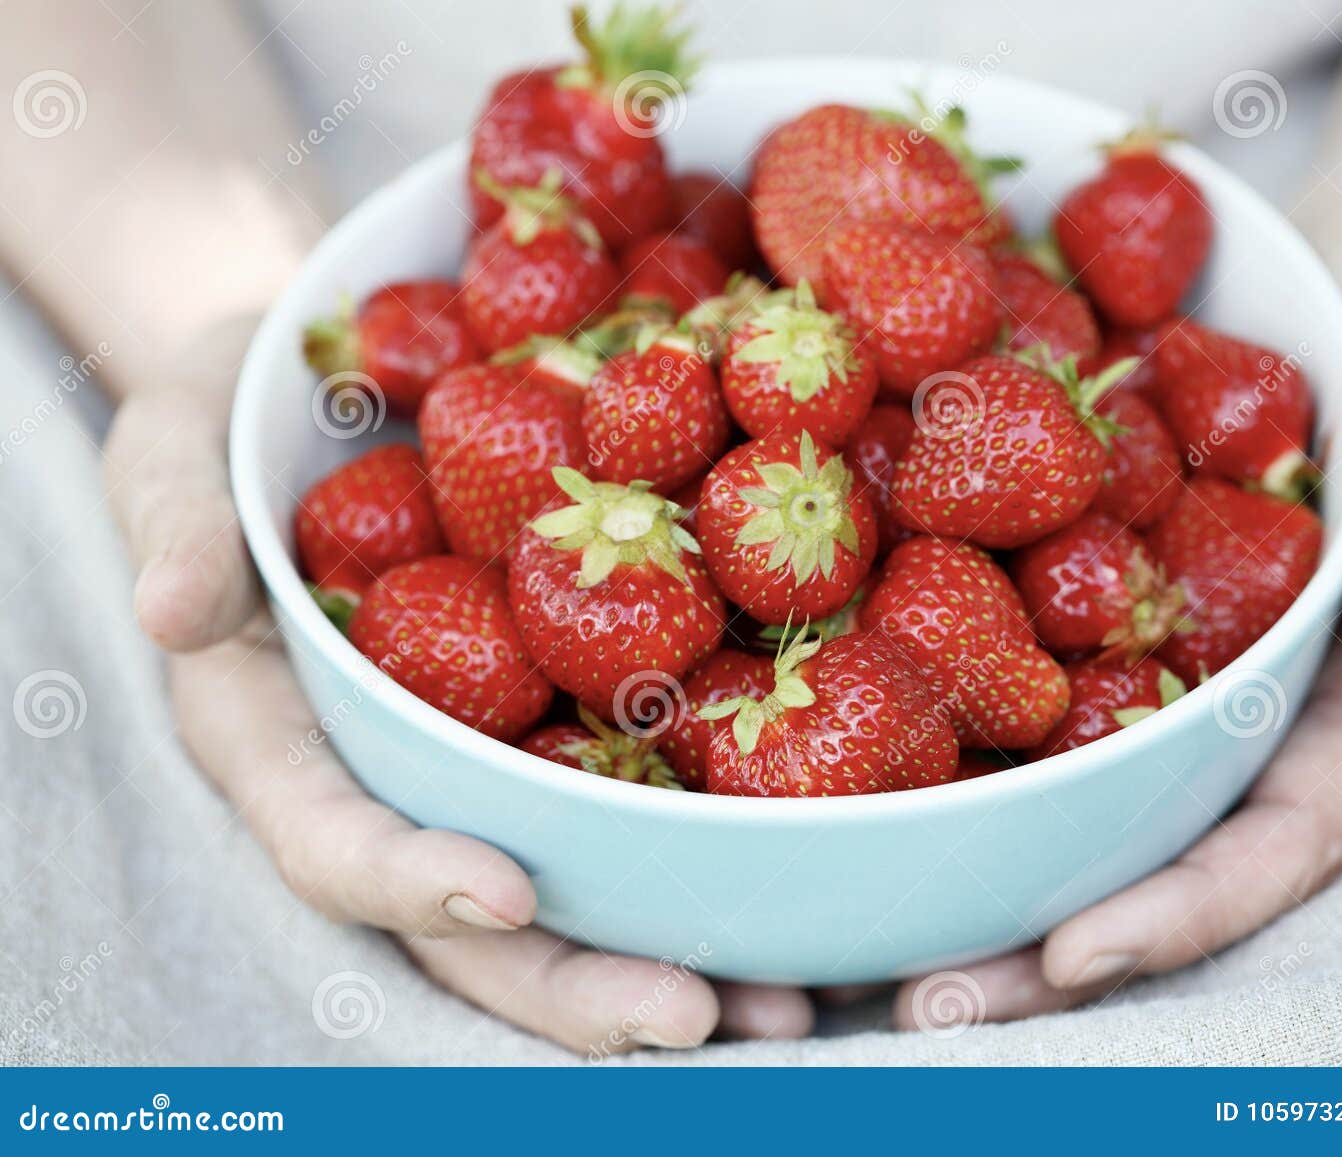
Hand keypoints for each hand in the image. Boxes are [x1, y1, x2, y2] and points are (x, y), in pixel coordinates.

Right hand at [103, 319, 811, 1052]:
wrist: (339, 378)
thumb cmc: (236, 413)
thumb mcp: (174, 441)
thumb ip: (170, 516)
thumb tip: (170, 612)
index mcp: (287, 741)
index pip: (336, 842)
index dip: (410, 880)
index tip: (504, 894)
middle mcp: (402, 778)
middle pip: (484, 920)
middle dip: (581, 982)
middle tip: (698, 1017)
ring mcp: (499, 750)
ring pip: (585, 882)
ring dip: (684, 948)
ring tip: (792, 993)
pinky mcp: (580, 702)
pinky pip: (652, 778)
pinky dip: (731, 832)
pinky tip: (831, 857)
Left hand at [891, 201, 1341, 1026]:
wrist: (1327, 253)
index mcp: (1335, 685)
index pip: (1278, 833)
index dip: (1183, 910)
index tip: (1070, 959)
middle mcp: (1225, 691)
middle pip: (1136, 843)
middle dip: (1035, 937)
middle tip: (920, 1003)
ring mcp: (1137, 643)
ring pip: (1048, 778)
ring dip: (953, 861)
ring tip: (838, 943)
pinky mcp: (1062, 578)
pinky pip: (984, 655)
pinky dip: (904, 709)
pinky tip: (804, 754)